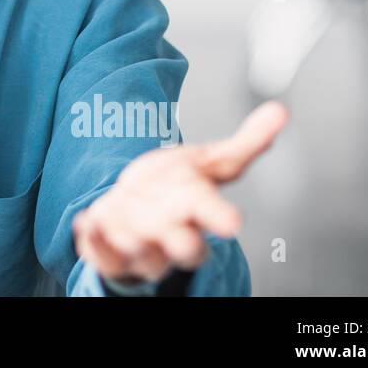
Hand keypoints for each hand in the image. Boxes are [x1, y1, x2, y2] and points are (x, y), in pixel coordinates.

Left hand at [72, 100, 287, 285]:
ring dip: (136, 246)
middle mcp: (171, 234)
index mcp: (196, 210)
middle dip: (184, 246)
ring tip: (129, 236)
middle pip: (183, 248)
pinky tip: (85, 220)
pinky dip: (93, 239)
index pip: (213, 216)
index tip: (234, 222)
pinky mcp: (109, 249)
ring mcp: (139, 244)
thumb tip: (282, 110)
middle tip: (184, 243)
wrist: (137, 209)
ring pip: (143, 256)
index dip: (221, 218)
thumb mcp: (211, 164)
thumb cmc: (177, 188)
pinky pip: (102, 252)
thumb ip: (246, 144)